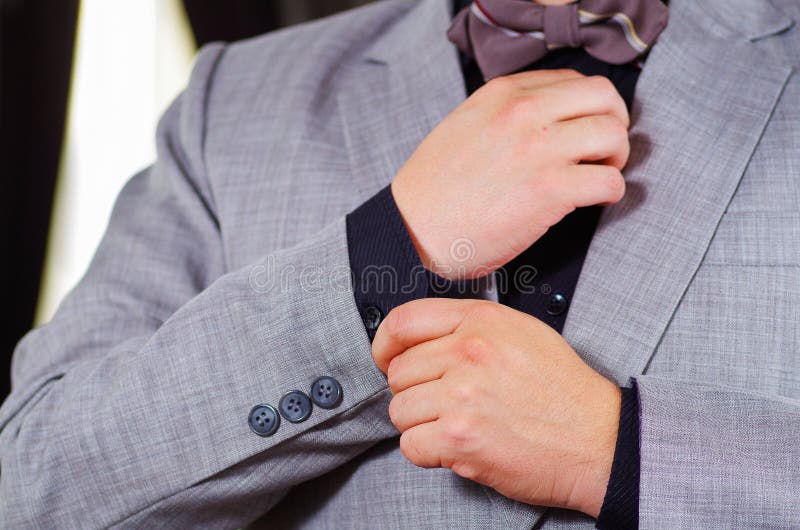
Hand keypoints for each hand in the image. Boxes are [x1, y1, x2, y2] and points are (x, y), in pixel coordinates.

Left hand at [372, 298, 620, 516]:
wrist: (598, 440)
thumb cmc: (563, 390)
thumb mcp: (522, 332)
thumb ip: (471, 327)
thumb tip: (422, 338)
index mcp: (481, 321)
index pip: (403, 322)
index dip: (385, 345)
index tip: (386, 360)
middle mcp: (468, 352)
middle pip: (398, 372)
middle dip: (413, 392)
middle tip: (441, 404)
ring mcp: (462, 395)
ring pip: (399, 410)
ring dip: (420, 424)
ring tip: (455, 426)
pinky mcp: (460, 437)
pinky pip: (410, 444)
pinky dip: (427, 452)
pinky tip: (456, 447)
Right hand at [391, 69, 628, 278]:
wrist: (412, 229)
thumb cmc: (434, 188)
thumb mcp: (464, 125)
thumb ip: (506, 113)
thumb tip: (548, 119)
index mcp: (503, 94)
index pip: (573, 80)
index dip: (588, 107)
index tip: (585, 129)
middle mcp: (524, 113)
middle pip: (604, 98)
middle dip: (614, 123)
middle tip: (603, 150)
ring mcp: (539, 150)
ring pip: (613, 135)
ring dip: (615, 158)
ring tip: (599, 174)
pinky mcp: (549, 190)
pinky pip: (609, 182)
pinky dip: (610, 193)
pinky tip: (593, 200)